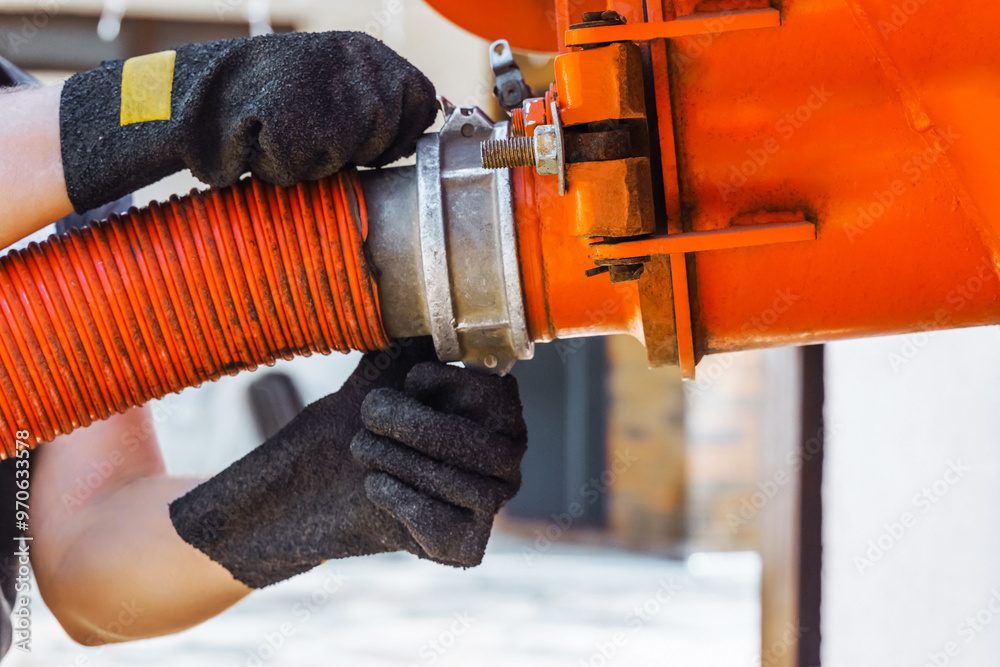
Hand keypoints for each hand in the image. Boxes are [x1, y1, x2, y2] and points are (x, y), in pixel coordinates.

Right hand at [60, 31, 436, 212]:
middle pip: (388, 133)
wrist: (201, 95)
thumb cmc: (271, 101)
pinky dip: (288, 166)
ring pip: (351, 153)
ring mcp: (327, 88)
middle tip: (315, 138)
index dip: (402, 135)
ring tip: (289, 136)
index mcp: (368, 52)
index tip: (375, 147)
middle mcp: (354, 63)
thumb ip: (378, 104)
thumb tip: (422, 128)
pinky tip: (266, 143)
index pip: (421, 102)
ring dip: (321, 160)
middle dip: (359, 152)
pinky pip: (312, 166)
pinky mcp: (297, 117)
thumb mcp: (336, 86)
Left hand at [168, 338, 526, 588]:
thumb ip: (411, 338)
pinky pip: (444, 525)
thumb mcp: (382, 372)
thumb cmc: (352, 422)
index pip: (503, 397)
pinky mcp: (462, 548)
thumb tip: (416, 291)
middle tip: (370, 416)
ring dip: (402, 461)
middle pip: (487, 446)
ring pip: (467, 487)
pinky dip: (401, 500)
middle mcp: (505, 462)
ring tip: (361, 449)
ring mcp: (488, 509)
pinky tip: (373, 487)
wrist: (305, 490)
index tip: (409, 381)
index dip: (455, 386)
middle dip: (421, 428)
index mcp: (496, 415)